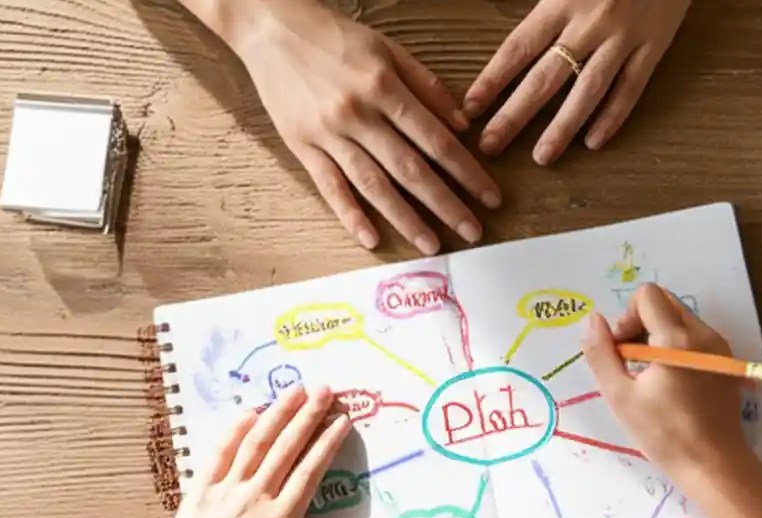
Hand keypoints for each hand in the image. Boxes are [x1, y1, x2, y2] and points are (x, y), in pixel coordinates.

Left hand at [143, 385, 352, 517]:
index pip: (310, 472)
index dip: (328, 443)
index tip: (343, 420)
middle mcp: (253, 499)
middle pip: (286, 448)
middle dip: (308, 415)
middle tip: (326, 390)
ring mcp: (224, 492)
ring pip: (256, 443)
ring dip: (277, 413)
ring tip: (294, 390)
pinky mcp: (199, 494)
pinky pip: (219, 454)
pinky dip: (235, 431)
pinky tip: (249, 413)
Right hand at [227, 0, 501, 253]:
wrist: (272, 29)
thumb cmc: (335, 37)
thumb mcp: (388, 49)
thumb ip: (427, 87)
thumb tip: (461, 125)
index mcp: (384, 87)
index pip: (435, 140)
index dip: (467, 172)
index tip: (490, 197)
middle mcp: (358, 114)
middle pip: (410, 169)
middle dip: (446, 204)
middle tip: (472, 232)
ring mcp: (328, 134)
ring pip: (373, 184)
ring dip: (406, 219)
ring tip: (432, 244)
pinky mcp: (302, 146)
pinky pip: (330, 186)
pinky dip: (350, 215)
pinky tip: (371, 239)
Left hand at [464, 0, 690, 164]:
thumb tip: (505, 25)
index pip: (517, 48)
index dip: (492, 81)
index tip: (471, 108)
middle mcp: (590, 22)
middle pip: (546, 78)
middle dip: (514, 115)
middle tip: (491, 145)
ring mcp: (624, 36)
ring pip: (588, 90)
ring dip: (563, 127)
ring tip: (542, 157)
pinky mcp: (654, 44)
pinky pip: (632, 88)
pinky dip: (613, 117)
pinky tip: (594, 143)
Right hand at [580, 284, 747, 473]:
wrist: (713, 464)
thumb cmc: (663, 434)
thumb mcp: (620, 396)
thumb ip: (600, 353)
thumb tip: (592, 319)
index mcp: (677, 338)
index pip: (647, 295)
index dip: (625, 317)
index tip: (621, 350)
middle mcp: (704, 334)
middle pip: (664, 303)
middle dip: (639, 323)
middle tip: (629, 362)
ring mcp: (719, 347)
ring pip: (679, 320)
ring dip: (656, 336)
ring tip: (648, 376)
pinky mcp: (725, 362)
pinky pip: (694, 338)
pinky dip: (675, 348)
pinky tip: (668, 383)